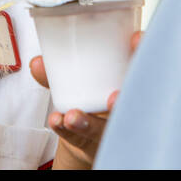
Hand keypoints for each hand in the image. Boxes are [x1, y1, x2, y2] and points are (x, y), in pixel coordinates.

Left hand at [30, 30, 143, 168]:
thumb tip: (37, 63)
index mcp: (126, 79)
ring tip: (72, 116)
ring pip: (107, 127)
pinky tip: (57, 122)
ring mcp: (112, 125)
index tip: (136, 39)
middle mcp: (125, 102)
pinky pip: (82, 137)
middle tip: (113, 98)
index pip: (141, 63)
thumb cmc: (91, 96)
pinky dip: (68, 130)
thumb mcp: (80, 80)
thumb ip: (59, 72)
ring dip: (90, 122)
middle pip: (132, 101)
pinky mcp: (95, 141)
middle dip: (125, 99)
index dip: (143, 51)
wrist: (87, 133)